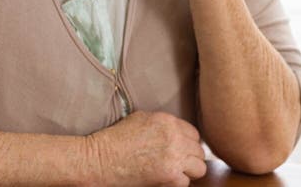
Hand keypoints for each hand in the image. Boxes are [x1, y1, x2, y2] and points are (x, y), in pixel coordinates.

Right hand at [86, 111, 206, 185]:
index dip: (188, 144)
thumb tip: (178, 132)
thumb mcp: (141, 119)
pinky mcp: (170, 175)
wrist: (100, 159)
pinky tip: (164, 180)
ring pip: (199, 167)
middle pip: (199, 151)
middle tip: (176, 164)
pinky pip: (186, 182)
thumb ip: (164, 124)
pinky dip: (177, 183)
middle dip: (189, 158)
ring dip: (188, 172)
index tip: (180, 151)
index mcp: (168, 121)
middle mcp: (175, 136)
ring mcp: (174, 156)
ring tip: (173, 173)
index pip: (194, 134)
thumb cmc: (116, 139)